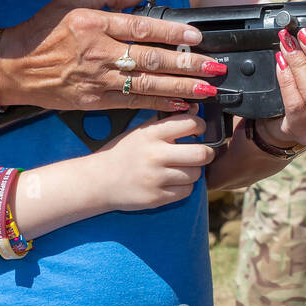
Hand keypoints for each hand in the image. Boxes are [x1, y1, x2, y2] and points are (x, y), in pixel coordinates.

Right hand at [0, 0, 225, 111]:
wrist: (11, 67)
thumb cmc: (40, 31)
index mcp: (94, 23)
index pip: (143, 27)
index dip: (173, 32)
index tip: (197, 37)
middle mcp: (98, 52)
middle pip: (152, 59)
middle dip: (188, 65)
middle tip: (214, 68)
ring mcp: (97, 79)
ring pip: (147, 84)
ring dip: (181, 88)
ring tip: (207, 90)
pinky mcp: (94, 101)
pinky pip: (133, 102)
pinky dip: (158, 104)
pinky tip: (181, 106)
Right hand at [96, 112, 216, 209]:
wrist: (99, 181)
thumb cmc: (123, 153)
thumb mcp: (140, 131)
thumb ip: (166, 119)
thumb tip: (195, 107)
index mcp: (151, 134)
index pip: (191, 123)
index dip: (200, 126)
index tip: (197, 130)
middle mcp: (155, 155)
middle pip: (202, 153)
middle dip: (206, 152)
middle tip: (201, 152)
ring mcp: (156, 178)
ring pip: (196, 174)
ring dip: (194, 171)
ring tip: (182, 168)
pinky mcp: (157, 198)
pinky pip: (187, 191)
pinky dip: (184, 187)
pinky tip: (172, 181)